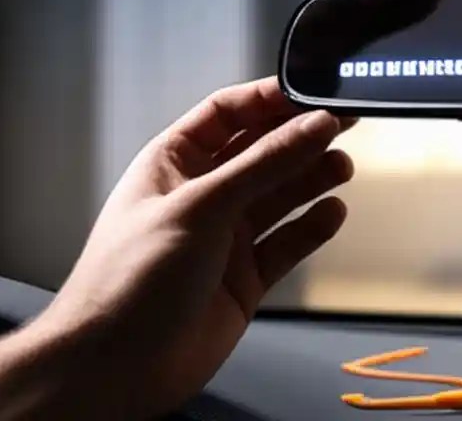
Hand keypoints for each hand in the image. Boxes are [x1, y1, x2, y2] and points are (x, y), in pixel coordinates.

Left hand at [32, 77, 354, 418]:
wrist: (115, 368)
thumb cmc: (128, 281)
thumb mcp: (201, 206)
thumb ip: (264, 164)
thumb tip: (314, 125)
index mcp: (171, 165)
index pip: (226, 114)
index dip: (269, 100)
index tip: (313, 93)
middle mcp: (200, 196)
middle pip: (261, 152)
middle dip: (301, 136)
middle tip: (345, 122)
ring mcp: (223, 238)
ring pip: (279, 196)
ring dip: (312, 178)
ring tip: (342, 166)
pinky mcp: (244, 278)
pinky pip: (287, 242)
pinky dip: (312, 227)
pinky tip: (332, 212)